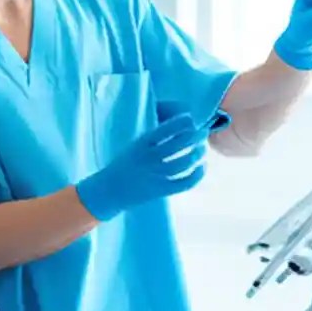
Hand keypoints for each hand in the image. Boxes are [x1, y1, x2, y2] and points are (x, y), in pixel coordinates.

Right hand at [76, 113, 211, 221]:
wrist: (108, 191)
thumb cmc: (122, 165)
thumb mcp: (133, 146)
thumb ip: (152, 139)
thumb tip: (176, 128)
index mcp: (141, 144)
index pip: (166, 129)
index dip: (181, 122)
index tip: (190, 118)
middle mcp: (150, 159)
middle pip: (179, 144)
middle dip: (195, 136)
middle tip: (202, 132)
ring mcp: (156, 176)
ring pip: (185, 162)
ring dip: (197, 153)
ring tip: (203, 148)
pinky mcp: (162, 190)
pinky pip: (185, 182)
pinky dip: (197, 174)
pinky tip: (202, 166)